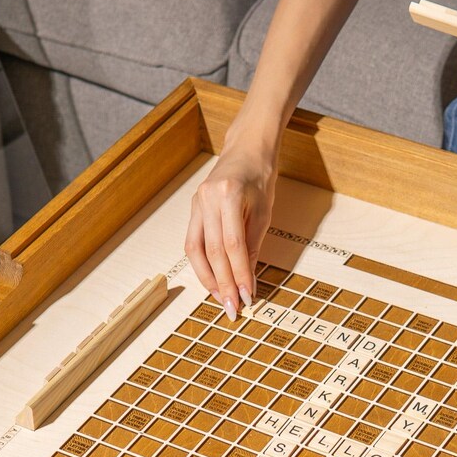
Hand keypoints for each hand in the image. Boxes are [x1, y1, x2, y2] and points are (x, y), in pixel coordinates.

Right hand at [184, 143, 275, 321]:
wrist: (246, 149)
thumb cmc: (260, 178)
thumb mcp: (263, 211)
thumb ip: (252, 246)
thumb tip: (247, 281)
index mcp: (229, 195)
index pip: (233, 245)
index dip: (239, 274)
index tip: (247, 297)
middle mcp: (207, 198)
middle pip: (213, 250)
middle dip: (223, 283)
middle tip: (232, 307)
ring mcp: (196, 203)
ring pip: (195, 249)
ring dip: (207, 278)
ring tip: (220, 298)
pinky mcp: (193, 209)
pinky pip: (193, 242)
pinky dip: (202, 264)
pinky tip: (211, 280)